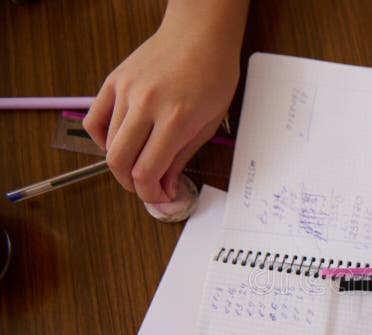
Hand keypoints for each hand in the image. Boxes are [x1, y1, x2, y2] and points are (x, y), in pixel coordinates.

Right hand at [83, 18, 239, 202]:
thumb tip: (165, 187)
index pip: (146, 171)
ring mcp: (126, 92)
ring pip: (108, 144)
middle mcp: (146, 105)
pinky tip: (120, 142)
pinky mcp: (114, 81)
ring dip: (121, 164)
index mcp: (175, 119)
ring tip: (140, 164)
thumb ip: (181, 158)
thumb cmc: (213, 75)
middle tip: (147, 188)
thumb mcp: (209, 124)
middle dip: (132, 185)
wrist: (200, 35)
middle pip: (119, 162)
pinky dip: (103, 139)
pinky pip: (94, 120)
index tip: (159, 199)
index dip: (150, 194)